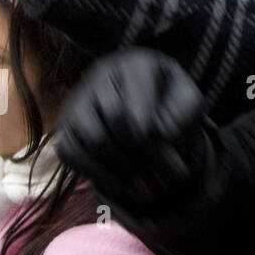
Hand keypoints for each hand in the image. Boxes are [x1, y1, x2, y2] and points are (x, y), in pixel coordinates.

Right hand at [56, 48, 210, 211]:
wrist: (151, 104)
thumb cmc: (171, 102)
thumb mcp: (188, 102)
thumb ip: (182, 116)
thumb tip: (160, 137)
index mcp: (135, 65)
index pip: (135, 97)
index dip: (145, 133)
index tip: (164, 154)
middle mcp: (100, 77)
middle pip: (113, 120)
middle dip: (140, 156)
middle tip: (161, 183)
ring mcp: (78, 101)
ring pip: (90, 139)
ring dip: (119, 170)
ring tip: (145, 189)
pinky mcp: (65, 126)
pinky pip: (70, 153)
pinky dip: (97, 173)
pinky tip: (123, 184)